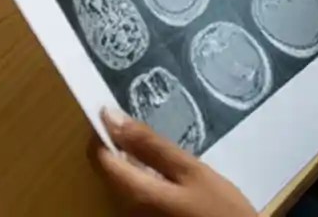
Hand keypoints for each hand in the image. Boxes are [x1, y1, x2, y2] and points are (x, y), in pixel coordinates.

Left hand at [89, 108, 254, 216]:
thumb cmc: (220, 208)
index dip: (102, 130)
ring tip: (163, 147)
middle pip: (107, 169)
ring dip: (134, 160)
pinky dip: (144, 176)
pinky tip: (168, 172)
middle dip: (120, 143)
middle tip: (149, 126)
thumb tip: (111, 117)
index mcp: (134, 193)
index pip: (97, 156)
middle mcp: (124, 209)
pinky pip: (135, 192)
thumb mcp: (191, 170)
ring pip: (121, 180)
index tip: (119, 110)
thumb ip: (150, 145)